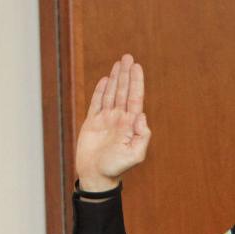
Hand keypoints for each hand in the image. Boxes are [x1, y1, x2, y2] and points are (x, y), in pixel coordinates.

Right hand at [75, 53, 151, 191]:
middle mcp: (119, 119)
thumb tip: (142, 115)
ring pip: (111, 94)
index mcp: (130, 124)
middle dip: (126, 74)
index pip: (135, 98)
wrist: (96, 176)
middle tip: (128, 57)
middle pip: (124, 91)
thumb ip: (142, 136)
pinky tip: (105, 80)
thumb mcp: (135, 155)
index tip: (136, 66)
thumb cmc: (116, 168)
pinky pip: (96, 103)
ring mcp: (106, 120)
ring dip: (115, 79)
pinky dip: (100, 91)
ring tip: (118, 63)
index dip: (136, 81)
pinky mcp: (92, 124)